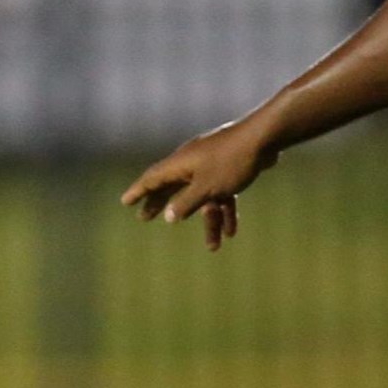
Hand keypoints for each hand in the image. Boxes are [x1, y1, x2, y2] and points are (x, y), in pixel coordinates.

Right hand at [121, 120, 274, 250]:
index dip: (138, 192)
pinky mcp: (227, 171)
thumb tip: (169, 217)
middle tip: (145, 217)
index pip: (152, 179)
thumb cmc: (231, 162)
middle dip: (160, 204)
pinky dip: (225, 211)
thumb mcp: (207, 188)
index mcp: (179, 165)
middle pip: (170, 187)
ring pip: (201, 197)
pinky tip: (232, 232)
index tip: (125, 202)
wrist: (262, 140)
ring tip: (212, 247)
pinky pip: (220, 195)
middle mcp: (190, 165)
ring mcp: (209, 167)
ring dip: (208, 222)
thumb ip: (187, 203)